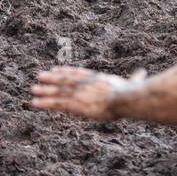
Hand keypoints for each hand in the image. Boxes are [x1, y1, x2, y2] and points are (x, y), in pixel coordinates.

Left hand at [30, 65, 144, 120]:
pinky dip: (45, 103)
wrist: (126, 98)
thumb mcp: (132, 83)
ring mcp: (80, 93)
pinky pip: (57, 104)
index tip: (55, 70)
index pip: (77, 74)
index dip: (65, 72)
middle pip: (65, 81)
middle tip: (39, 77)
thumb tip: (143, 72)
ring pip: (58, 92)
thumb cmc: (132, 92)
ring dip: (45, 91)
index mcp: (96, 78)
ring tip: (33, 90)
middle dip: (52, 79)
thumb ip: (134, 78)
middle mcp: (85, 84)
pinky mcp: (77, 105)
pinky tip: (34, 103)